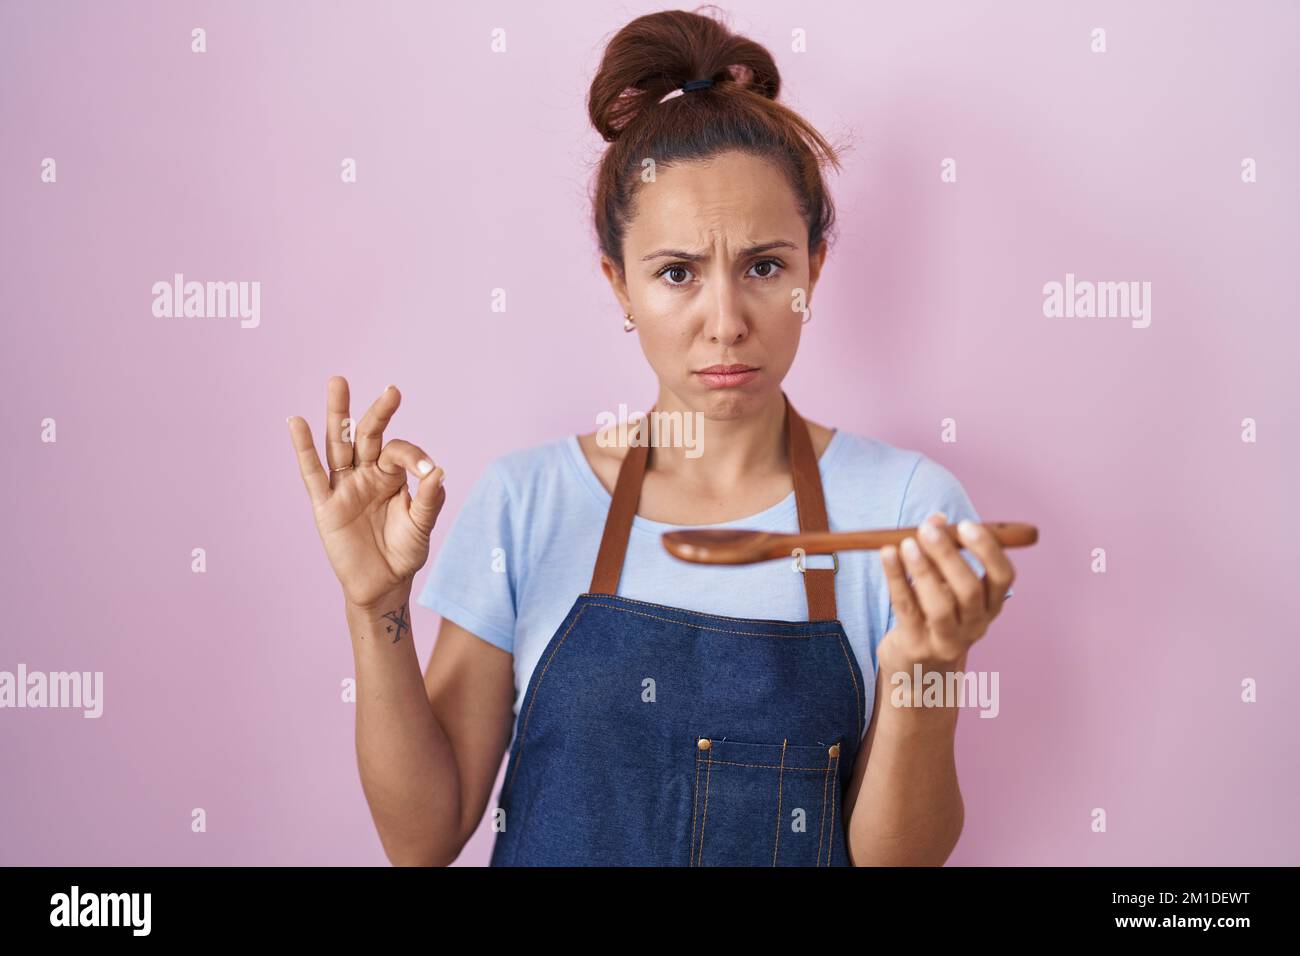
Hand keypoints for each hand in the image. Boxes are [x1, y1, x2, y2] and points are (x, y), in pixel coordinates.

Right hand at [287, 377, 446, 609]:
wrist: (383, 585)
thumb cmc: (404, 552)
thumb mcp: (421, 526)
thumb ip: (429, 500)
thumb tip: (438, 472)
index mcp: (391, 475)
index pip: (399, 452)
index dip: (413, 458)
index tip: (428, 474)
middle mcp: (366, 473)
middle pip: (367, 435)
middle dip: (378, 413)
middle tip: (392, 390)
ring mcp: (344, 486)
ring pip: (338, 444)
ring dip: (338, 414)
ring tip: (338, 383)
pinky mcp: (325, 504)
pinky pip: (312, 473)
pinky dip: (303, 449)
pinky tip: (296, 422)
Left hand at [877, 512, 1014, 673]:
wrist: (918, 672)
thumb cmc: (933, 615)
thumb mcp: (945, 585)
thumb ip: (942, 553)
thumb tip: (936, 519)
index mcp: (990, 605)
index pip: (1002, 577)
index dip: (987, 550)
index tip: (965, 525)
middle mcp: (975, 625)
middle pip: (969, 590)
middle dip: (949, 556)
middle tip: (928, 529)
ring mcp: (947, 641)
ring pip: (939, 605)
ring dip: (922, 570)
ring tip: (906, 543)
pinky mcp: (916, 647)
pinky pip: (906, 609)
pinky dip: (895, 579)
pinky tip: (886, 555)